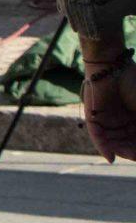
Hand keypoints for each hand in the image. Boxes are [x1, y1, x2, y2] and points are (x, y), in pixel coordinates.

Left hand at [80, 48, 135, 162]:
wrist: (113, 65)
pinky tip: (110, 157)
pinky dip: (103, 147)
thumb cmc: (133, 83)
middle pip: (126, 143)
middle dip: (132, 151)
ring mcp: (105, 121)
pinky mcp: (92, 118)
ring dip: (121, 151)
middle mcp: (119, 123)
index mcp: (133, 119)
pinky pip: (97, 136)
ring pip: (112, 143)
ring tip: (130, 156)